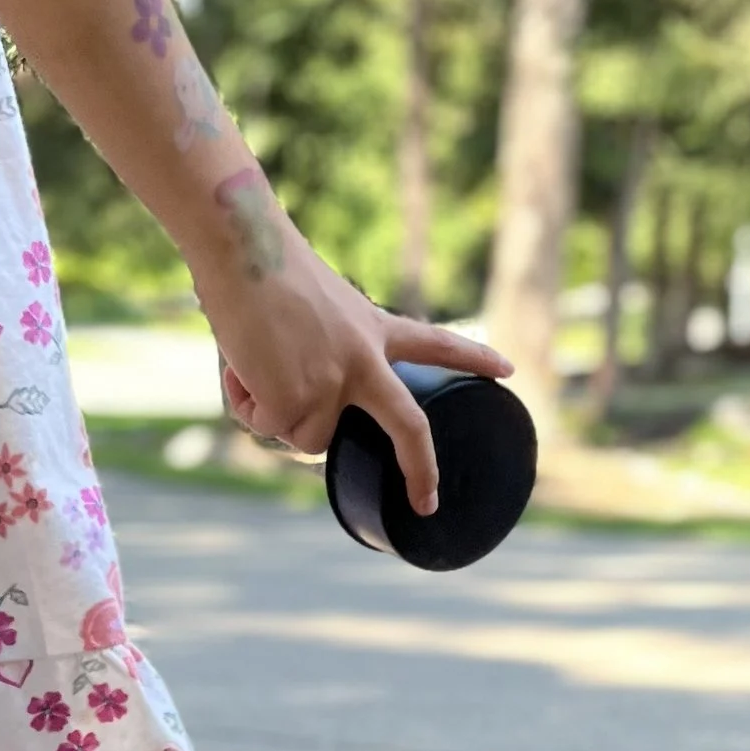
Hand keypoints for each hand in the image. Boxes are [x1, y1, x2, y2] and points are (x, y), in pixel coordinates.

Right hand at [195, 208, 509, 513]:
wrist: (244, 249)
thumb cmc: (266, 270)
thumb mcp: (318, 312)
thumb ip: (325, 356)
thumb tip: (293, 407)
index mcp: (375, 328)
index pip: (434, 344)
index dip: (471, 358)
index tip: (507, 370)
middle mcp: (365, 361)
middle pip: (407, 426)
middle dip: (422, 469)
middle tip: (427, 501)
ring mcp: (335, 384)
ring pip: (304, 436)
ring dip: (272, 410)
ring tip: (256, 359)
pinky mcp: (299, 399)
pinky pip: (268, 426)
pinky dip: (248, 405)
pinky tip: (242, 364)